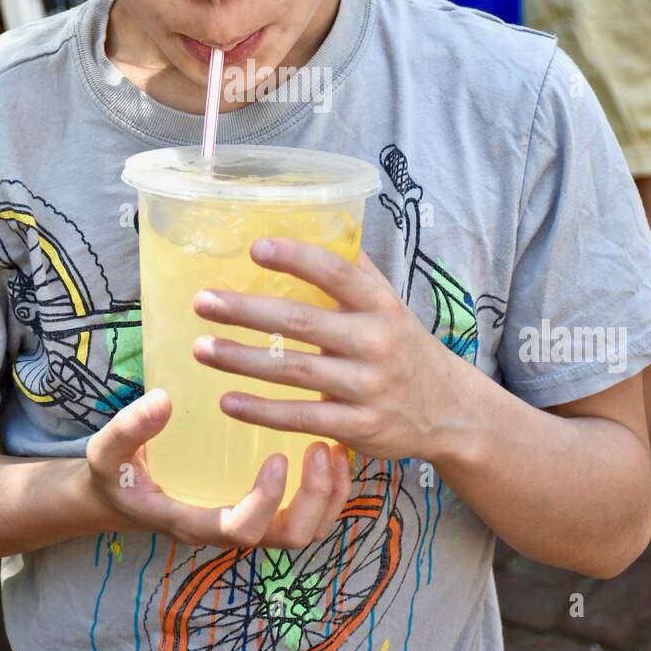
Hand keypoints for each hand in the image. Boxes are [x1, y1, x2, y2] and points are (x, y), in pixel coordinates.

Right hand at [83, 390, 351, 550]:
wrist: (121, 494)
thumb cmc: (118, 474)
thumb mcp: (108, 451)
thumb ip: (129, 429)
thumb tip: (162, 400)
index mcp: (193, 522)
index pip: (241, 529)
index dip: (267, 500)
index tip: (278, 456)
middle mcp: (227, 529)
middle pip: (288, 538)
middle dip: (315, 498)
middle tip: (320, 448)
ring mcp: (249, 522)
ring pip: (306, 530)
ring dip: (329, 495)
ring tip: (334, 447)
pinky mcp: (262, 508)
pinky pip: (308, 513)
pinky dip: (330, 489)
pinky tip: (334, 450)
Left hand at [191, 238, 452, 462]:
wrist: (449, 410)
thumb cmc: (404, 347)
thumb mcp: (389, 304)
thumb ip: (353, 271)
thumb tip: (314, 223)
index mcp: (380, 305)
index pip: (336, 272)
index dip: (296, 258)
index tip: (255, 248)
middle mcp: (375, 342)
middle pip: (302, 322)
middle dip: (246, 311)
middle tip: (203, 301)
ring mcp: (367, 387)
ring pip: (295, 370)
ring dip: (241, 360)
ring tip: (201, 348)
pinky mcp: (359, 427)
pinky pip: (302, 417)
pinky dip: (262, 411)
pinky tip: (227, 401)